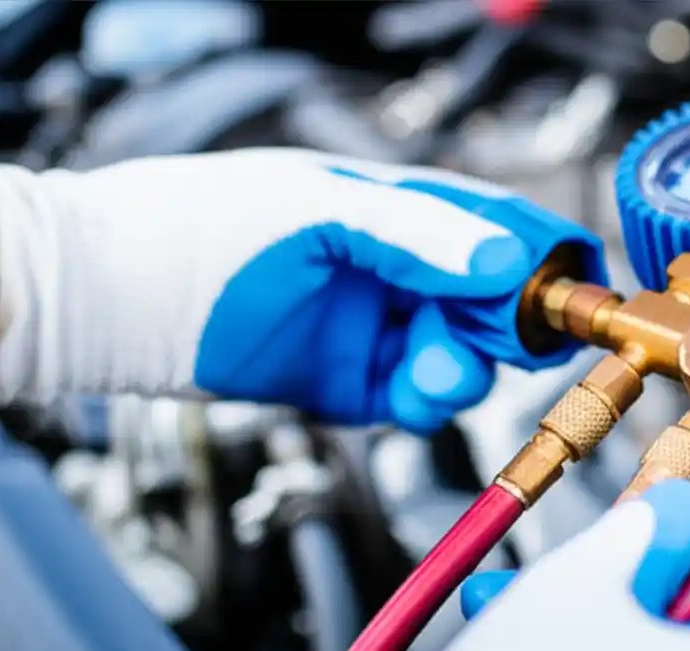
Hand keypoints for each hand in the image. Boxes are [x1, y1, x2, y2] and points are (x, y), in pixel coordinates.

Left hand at [0, 149, 602, 430]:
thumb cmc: (206, 225)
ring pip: (464, 357)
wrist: (116, 299)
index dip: (544, 258)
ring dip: (466, 368)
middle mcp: (400, 269)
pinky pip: (419, 401)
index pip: (499, 226)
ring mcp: (380, 327)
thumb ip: (420, 234)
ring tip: (432, 366)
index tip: (573, 292)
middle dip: (507, 326)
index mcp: (401, 209)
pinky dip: (428, 403)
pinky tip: (408, 393)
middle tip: (499, 337)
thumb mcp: (323, 211)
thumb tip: (509, 256)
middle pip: (496, 303)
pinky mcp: (356, 385)